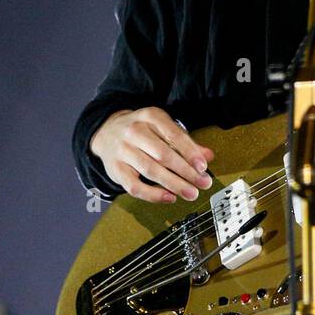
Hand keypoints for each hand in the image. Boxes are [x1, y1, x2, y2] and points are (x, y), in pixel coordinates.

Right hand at [90, 107, 214, 202]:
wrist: (106, 131)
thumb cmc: (142, 130)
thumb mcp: (162, 127)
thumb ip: (186, 142)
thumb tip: (208, 156)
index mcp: (150, 116)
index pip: (173, 135)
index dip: (190, 152)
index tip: (202, 166)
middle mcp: (134, 132)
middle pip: (163, 155)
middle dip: (186, 172)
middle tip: (203, 183)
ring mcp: (123, 150)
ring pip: (151, 170)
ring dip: (174, 184)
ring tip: (191, 193)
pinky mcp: (115, 169)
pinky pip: (134, 186)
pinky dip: (153, 194)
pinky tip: (169, 197)